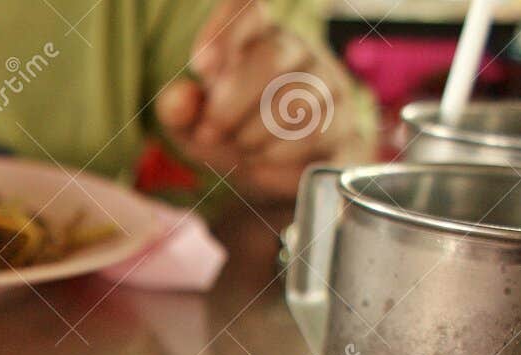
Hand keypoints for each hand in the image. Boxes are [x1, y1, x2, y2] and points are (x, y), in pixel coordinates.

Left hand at [155, 0, 370, 201]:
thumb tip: (180, 100)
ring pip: (293, 101)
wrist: (272, 171)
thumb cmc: (230, 132)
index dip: (225, 31)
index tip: (202, 66)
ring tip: (243, 145)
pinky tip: (265, 156)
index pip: (247, 8)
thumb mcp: (192, 124)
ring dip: (253, 135)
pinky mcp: (342, 120)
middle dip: (229, 106)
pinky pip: (313, 133)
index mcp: (254, 36)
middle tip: (211, 132)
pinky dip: (277, 154)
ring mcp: (326, 82)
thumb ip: (178, 110)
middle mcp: (296, 49)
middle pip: (270, 57)